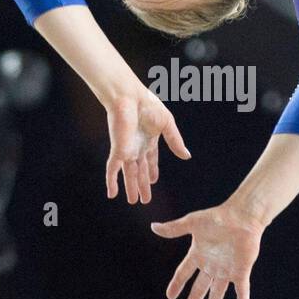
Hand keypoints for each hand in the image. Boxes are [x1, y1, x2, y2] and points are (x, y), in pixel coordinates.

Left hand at [105, 86, 189, 204]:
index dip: (152, 171)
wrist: (128, 97)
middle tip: (144, 200)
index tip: (153, 181)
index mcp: (149, 139)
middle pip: (140, 170)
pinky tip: (111, 194)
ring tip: (133, 201)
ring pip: (129, 174)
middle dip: (142, 185)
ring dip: (131, 188)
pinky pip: (113, 170)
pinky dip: (112, 182)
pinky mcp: (118, 151)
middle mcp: (137, 146)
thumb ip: (175, 141)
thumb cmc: (148, 105)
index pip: (150, 159)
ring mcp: (127, 150)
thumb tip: (187, 156)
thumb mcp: (167, 124)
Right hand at [150, 203, 262, 298]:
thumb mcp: (193, 223)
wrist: (242, 216)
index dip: (177, 284)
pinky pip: (241, 291)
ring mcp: (226, 269)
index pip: (184, 273)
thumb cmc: (218, 217)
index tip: (170, 296)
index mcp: (199, 254)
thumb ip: (174, 228)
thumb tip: (153, 227)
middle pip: (200, 287)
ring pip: (217, 292)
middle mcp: (212, 265)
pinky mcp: (241, 271)